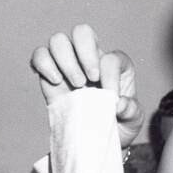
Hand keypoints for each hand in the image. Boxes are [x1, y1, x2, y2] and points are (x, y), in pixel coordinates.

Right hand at [31, 24, 142, 147]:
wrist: (96, 139)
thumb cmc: (118, 125)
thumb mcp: (133, 122)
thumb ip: (131, 111)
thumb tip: (119, 104)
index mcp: (115, 65)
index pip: (111, 58)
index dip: (111, 76)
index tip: (111, 97)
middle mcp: (90, 58)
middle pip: (82, 32)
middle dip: (86, 52)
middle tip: (91, 79)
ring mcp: (68, 64)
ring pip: (58, 41)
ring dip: (66, 60)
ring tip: (77, 84)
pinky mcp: (49, 74)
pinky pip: (39, 55)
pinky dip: (43, 64)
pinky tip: (56, 81)